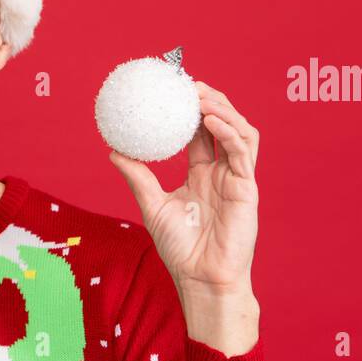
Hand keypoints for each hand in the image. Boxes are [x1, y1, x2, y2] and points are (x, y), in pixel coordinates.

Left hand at [107, 80, 259, 299]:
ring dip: (222, 109)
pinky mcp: (248, 188)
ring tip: (199, 95)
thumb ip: (137, 177)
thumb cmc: (180, 249)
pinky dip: (229, 132)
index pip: (199, 132)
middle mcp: (222, 172)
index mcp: (202, 173)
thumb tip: (113, 150)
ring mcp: (237, 178)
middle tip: (185, 81)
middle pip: (222, 124)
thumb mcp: (152, 206)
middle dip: (208, 99)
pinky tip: (210, 120)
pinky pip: (242, 152)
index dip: (190, 107)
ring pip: (239, 131)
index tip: (171, 88)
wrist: (200, 278)